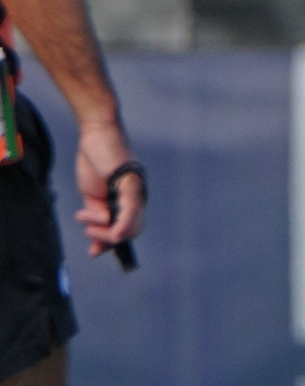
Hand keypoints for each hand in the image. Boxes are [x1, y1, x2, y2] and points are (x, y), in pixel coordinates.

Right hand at [73, 119, 141, 255]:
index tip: (94, 252)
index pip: (127, 230)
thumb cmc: (95, 160)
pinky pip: (130, 211)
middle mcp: (137, 198)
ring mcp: (136, 192)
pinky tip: (112, 232)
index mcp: (127, 201)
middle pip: (129, 233)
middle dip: (106, 240)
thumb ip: (96, 213)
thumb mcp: (92, 193)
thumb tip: (99, 232)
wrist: (96, 133)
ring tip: (86, 221)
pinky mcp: (131, 184)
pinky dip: (122, 226)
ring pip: (130, 226)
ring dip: (106, 232)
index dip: (110, 243)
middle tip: (89, 232)